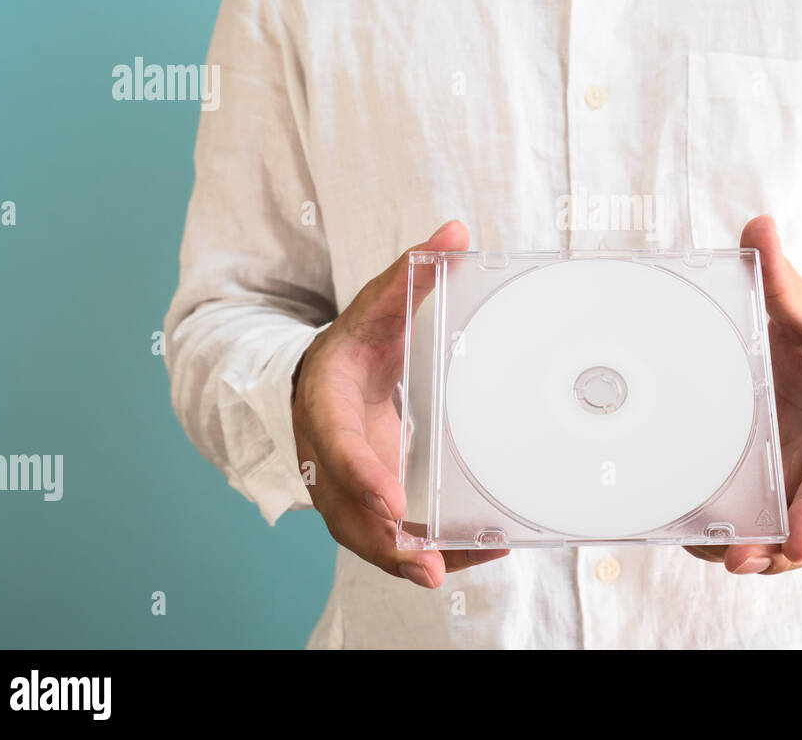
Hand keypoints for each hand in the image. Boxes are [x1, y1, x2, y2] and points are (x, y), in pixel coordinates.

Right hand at [291, 220, 508, 587]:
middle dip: (384, 541)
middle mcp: (329, 455)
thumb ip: (412, 273)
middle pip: (348, 509)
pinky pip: (391, 537)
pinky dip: (428, 552)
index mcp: (326, 403)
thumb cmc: (357, 341)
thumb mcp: (378, 304)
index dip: (363, 473)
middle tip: (426, 565)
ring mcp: (346, 485)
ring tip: (455, 571)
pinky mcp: (369, 502)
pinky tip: (477, 554)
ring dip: (408, 559)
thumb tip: (456, 230)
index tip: (394, 498)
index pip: (339, 443)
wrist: (323, 376)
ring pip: (368, 535)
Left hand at [685, 215, 801, 574]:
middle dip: (783, 552)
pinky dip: (734, 543)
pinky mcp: (778, 499)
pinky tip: (696, 540)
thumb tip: (759, 222)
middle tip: (740, 561)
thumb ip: (782, 277)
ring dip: (755, 558)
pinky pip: (762, 534)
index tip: (796, 537)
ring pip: (790, 543)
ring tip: (711, 555)